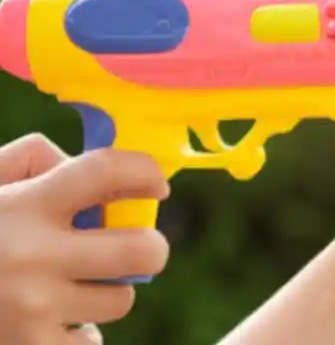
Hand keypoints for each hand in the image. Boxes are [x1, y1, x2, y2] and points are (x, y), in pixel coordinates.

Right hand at [0, 135, 169, 344]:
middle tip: (133, 247)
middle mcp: (33, 255)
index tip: (155, 184)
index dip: (144, 172)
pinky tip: (53, 321)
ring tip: (70, 285)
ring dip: (107, 291)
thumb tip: (101, 171)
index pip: (108, 170)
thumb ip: (37, 161)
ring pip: (121, 299)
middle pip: (143, 250)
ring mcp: (33, 308)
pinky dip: (80, 334)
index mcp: (26, 204)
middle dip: (148, 246)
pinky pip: (90, 344)